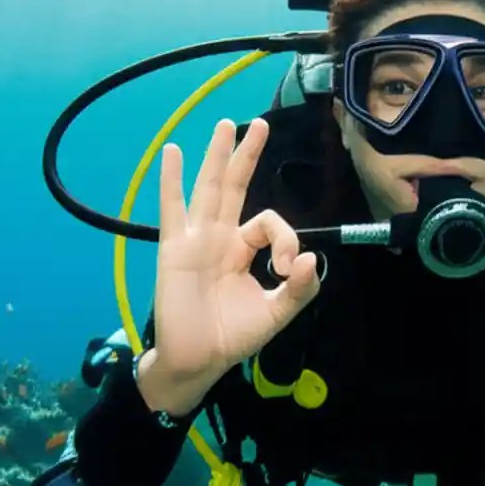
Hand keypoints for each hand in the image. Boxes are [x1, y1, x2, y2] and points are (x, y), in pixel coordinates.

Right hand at [146, 118, 320, 400]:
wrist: (199, 360)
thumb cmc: (233, 336)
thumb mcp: (277, 313)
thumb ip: (299, 289)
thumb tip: (313, 259)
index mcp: (243, 250)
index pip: (268, 224)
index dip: (285, 238)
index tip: (289, 268)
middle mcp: (220, 238)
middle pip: (236, 188)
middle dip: (247, 156)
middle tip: (261, 125)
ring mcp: (196, 241)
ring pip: (210, 191)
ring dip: (217, 157)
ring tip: (226, 125)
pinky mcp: (176, 250)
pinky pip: (173, 210)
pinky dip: (171, 182)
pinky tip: (173, 153)